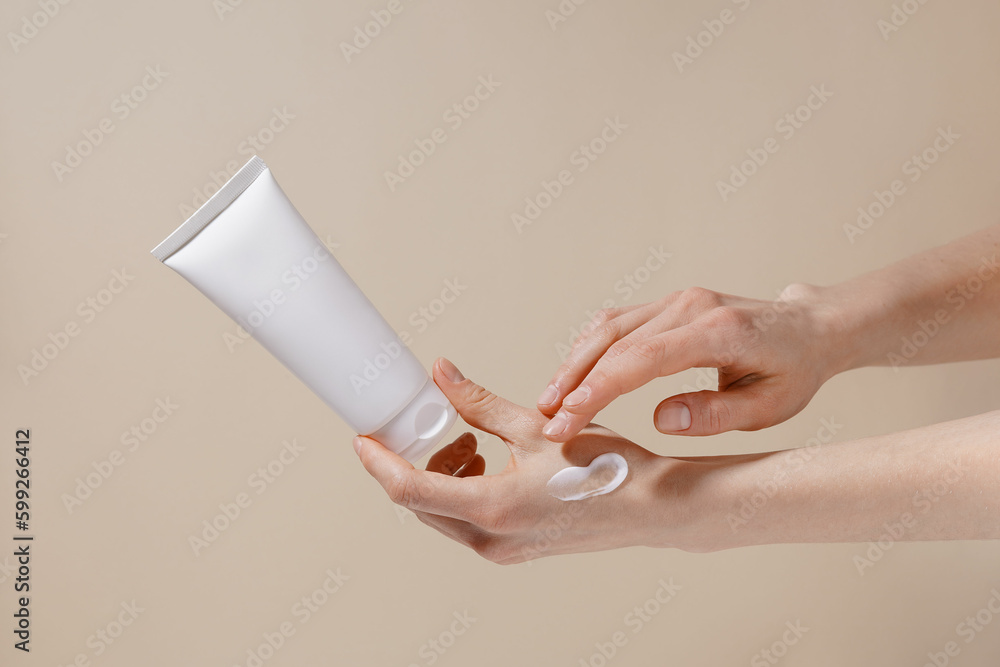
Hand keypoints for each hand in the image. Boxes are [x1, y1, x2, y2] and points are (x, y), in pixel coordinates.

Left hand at [353, 357, 721, 562]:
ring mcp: (502, 550)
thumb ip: (479, 403)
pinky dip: (462, 489)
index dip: (378, 462)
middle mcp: (491, 539)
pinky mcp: (513, 549)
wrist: (651, 507)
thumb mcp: (537, 425)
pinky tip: (485, 459)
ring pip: (442, 513)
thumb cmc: (607, 469)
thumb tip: (442, 375)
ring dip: (440, 475)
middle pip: (420, 503)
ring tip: (467, 439)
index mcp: (492, 508)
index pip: (408, 490)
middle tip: (423, 426)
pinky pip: (466, 521)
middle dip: (412, 462)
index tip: (363, 438)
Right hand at [536, 285, 842, 441]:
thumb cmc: (794, 372)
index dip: (596, 392)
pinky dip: (589, 349)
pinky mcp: (667, 304)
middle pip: (613, 342)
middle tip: (548, 423)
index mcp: (718, 331)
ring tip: (549, 403)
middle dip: (574, 384)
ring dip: (574, 364)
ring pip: (608, 328)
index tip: (567, 423)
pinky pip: (617, 323)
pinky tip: (572, 377)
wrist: (811, 328)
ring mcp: (676, 300)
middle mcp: (690, 306)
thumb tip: (661, 419)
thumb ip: (715, 414)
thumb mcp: (770, 407)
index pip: (640, 360)